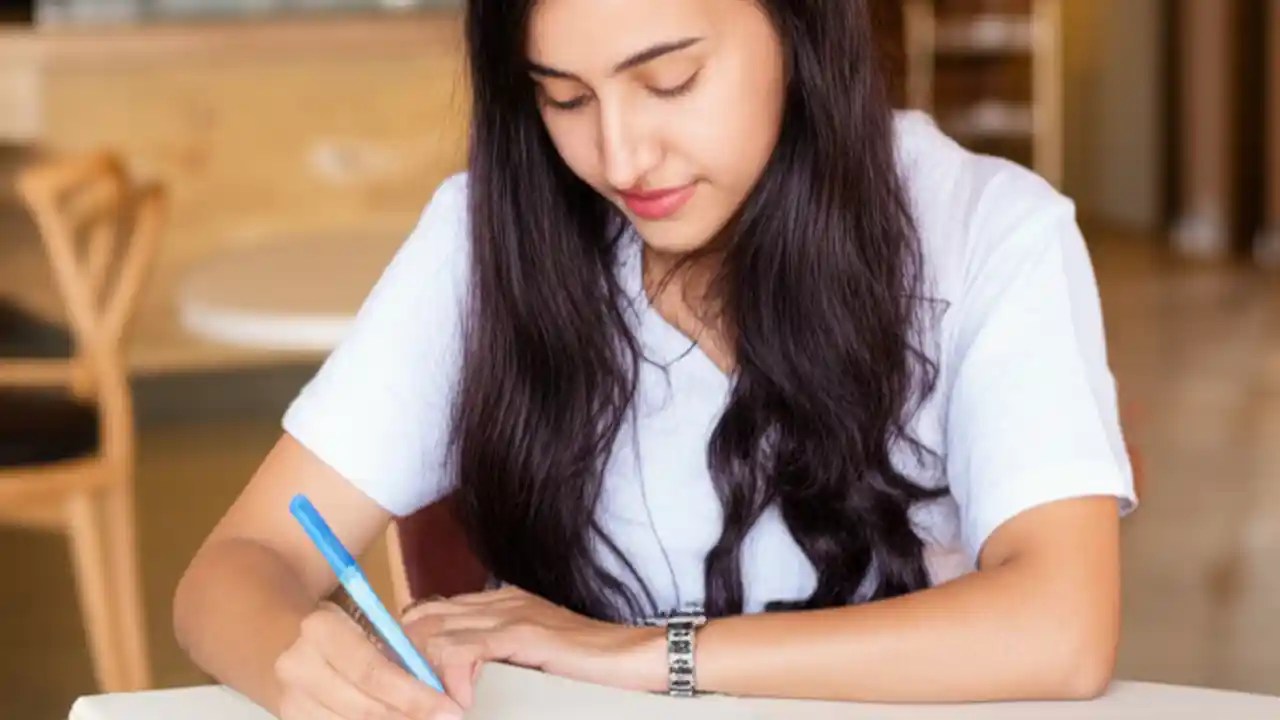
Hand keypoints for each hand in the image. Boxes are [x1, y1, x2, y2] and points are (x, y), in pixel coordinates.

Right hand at [275, 601, 463, 719]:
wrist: (269, 637)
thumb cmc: (331, 625)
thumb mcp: (359, 619)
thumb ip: (395, 646)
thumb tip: (440, 683)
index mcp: (321, 630)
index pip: (374, 673)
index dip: (415, 697)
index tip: (450, 709)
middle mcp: (299, 668)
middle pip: (364, 708)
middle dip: (411, 718)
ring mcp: (290, 702)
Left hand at [402, 586, 666, 707]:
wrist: (633, 654)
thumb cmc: (588, 662)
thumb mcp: (532, 652)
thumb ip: (498, 652)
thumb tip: (462, 679)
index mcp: (499, 600)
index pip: (430, 610)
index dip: (407, 640)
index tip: (401, 673)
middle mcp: (499, 600)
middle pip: (423, 617)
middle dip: (404, 654)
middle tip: (404, 690)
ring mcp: (510, 613)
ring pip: (435, 631)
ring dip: (421, 669)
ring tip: (425, 700)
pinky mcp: (523, 633)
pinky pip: (465, 649)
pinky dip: (451, 675)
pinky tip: (460, 699)